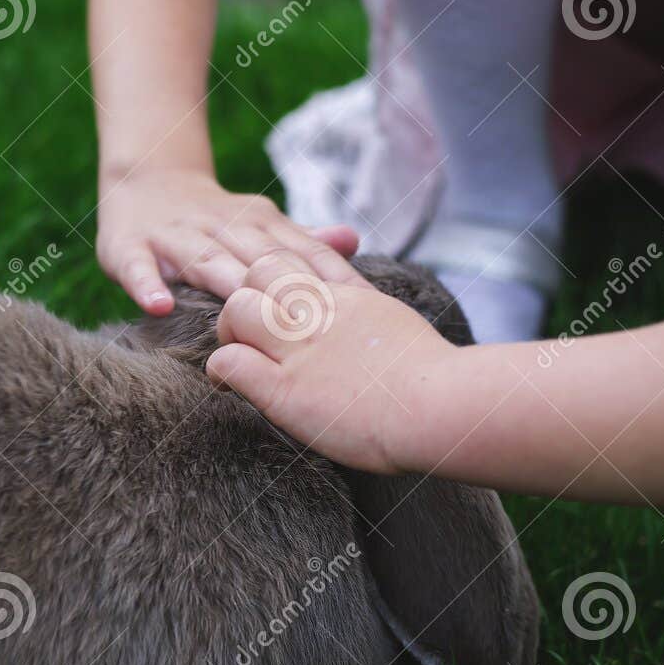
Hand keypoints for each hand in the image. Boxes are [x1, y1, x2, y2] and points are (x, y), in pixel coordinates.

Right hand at [95, 166, 363, 313]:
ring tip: (238, 315)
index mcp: (255, 223)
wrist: (145, 182)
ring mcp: (174, 237)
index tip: (360, 308)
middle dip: (282, 288)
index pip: (298, 251)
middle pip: (255, 257)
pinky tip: (159, 306)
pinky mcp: (130, 248)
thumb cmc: (211, 221)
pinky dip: (147, 286)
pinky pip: (138, 269)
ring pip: (202, 260)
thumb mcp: (257, 224)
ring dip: (221, 283)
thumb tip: (353, 241)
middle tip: (309, 326)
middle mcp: (218, 226)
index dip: (328, 277)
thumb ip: (301, 239)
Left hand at [205, 251, 455, 473]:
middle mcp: (321, 312)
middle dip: (245, 295)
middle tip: (249, 332)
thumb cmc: (435, 378)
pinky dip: (222, 371)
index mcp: (349, 296)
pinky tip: (230, 385)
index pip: (298, 257)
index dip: (278, 276)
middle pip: (259, 269)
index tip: (277, 302)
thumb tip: (365, 314)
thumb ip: (369, 311)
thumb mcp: (396, 323)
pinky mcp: (285, 390)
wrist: (441, 406)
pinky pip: (231, 361)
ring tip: (238, 357)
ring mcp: (301, 349)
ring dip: (229, 331)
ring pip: (237, 307)